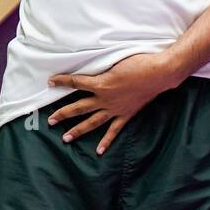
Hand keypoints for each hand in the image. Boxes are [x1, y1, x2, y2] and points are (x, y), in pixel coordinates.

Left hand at [46, 52, 179, 155]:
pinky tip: (98, 151)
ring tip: (65, 138)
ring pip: (92, 122)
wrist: (159, 73)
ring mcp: (115, 109)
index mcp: (101, 83)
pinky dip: (106, 141)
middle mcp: (105, 99)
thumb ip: (102, 66)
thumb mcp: (115, 59)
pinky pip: (114, 130)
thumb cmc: (138, 62)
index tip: (51, 82)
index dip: (62, 82)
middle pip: (79, 107)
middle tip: (50, 120)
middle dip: (63, 113)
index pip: (76, 82)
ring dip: (78, 130)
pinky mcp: (126, 114)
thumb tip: (92, 65)